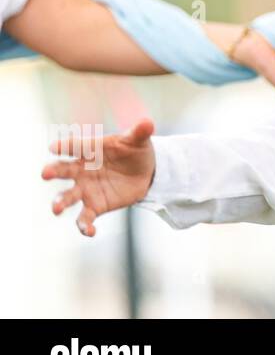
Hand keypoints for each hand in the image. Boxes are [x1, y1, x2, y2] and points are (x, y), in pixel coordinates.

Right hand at [42, 119, 156, 236]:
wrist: (145, 172)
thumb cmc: (134, 151)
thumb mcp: (138, 141)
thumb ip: (139, 133)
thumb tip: (148, 122)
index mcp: (90, 150)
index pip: (74, 146)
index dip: (64, 146)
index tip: (54, 147)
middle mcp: (82, 170)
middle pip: (63, 170)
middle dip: (52, 171)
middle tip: (45, 173)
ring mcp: (86, 189)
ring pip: (68, 196)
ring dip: (59, 201)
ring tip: (56, 208)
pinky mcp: (95, 206)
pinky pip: (85, 218)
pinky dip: (84, 226)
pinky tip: (90, 232)